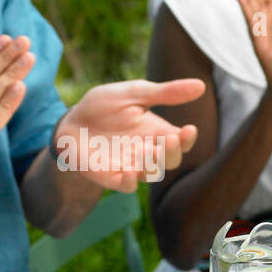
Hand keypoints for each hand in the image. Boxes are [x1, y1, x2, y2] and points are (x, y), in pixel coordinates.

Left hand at [54, 78, 205, 190]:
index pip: (180, 141)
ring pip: (150, 174)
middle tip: (169, 139)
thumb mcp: (134, 93)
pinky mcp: (110, 176)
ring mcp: (130, 166)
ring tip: (148, 151)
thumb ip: (164, 93)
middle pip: (170, 161)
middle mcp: (147, 152)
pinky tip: (129, 171)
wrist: (70, 122)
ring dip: (152, 165)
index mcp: (156, 132)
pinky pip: (126, 186)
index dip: (187, 139)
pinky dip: (129, 182)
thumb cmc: (103, 106)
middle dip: (172, 152)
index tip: (189, 129)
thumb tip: (201, 85)